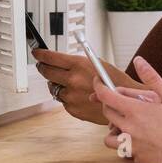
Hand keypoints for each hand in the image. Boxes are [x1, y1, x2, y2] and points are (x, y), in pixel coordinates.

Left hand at [32, 47, 149, 124]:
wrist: (125, 101)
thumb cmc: (114, 81)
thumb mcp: (97, 63)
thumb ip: (77, 62)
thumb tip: (61, 59)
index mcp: (79, 65)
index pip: (51, 57)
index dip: (41, 55)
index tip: (37, 53)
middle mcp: (72, 80)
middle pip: (47, 72)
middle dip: (44, 68)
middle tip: (43, 65)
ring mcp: (71, 96)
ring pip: (54, 88)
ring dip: (58, 84)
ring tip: (71, 83)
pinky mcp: (73, 109)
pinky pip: (63, 101)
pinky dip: (68, 97)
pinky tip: (79, 95)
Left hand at [94, 56, 161, 162]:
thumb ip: (152, 78)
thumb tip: (139, 61)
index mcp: (136, 111)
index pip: (106, 96)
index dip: (99, 87)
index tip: (98, 82)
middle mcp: (129, 128)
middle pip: (107, 114)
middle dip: (110, 106)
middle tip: (121, 104)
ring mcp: (131, 146)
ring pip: (109, 138)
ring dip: (115, 131)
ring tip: (128, 127)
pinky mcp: (137, 159)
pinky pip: (124, 152)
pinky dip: (128, 146)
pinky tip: (140, 142)